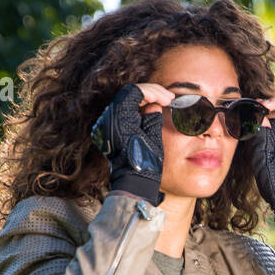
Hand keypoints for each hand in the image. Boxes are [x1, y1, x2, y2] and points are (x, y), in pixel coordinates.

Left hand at [89, 83, 172, 205]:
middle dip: (150, 94)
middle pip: (129, 94)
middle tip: (167, 98)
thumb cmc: (145, 162)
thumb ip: (153, 114)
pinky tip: (149, 112)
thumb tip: (152, 105)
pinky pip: (122, 113)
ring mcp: (106, 125)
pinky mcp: (108, 132)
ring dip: (143, 100)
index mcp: (119, 116)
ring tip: (161, 104)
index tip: (168, 99)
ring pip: (125, 102)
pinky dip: (136, 110)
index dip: (154, 91)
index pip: (136, 91)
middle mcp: (109, 118)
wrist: (133, 183)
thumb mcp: (153, 134)